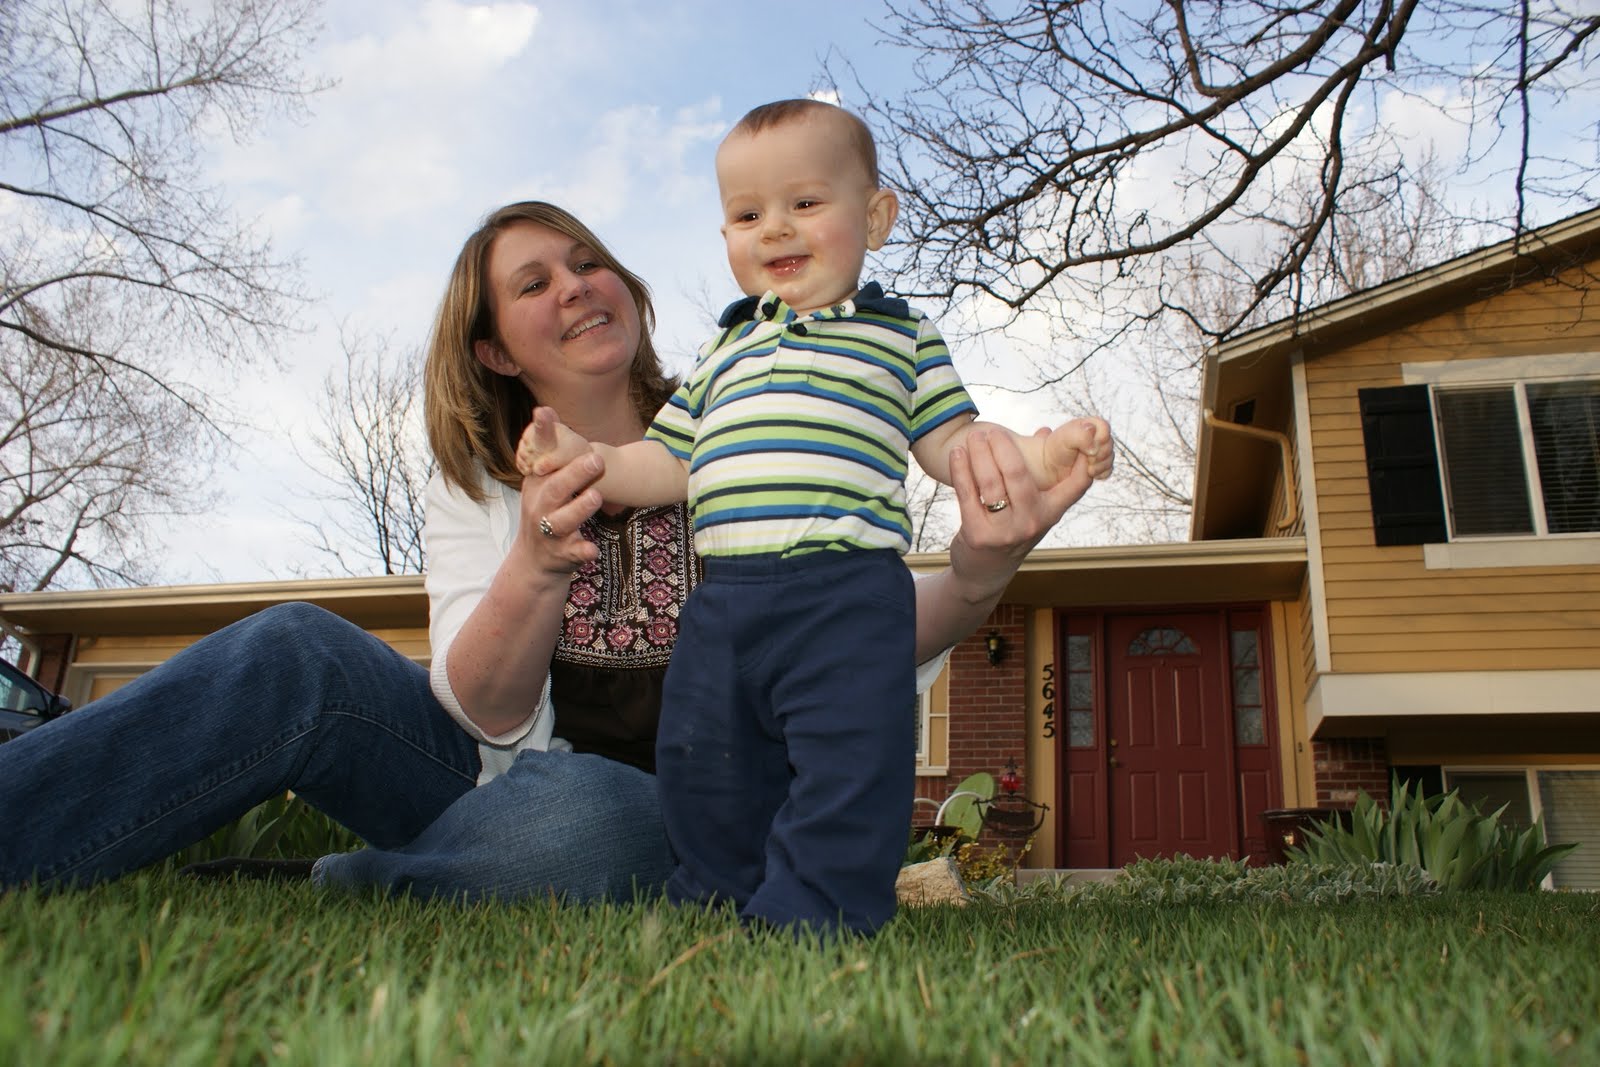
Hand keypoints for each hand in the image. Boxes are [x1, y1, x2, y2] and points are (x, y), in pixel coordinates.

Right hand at [515, 413, 605, 571]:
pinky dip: (583, 551)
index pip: (540, 456)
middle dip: (574, 474)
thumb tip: (545, 409)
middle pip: (555, 489)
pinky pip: (574, 553)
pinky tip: (593, 549)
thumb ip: (547, 451)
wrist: (534, 563)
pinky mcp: (563, 555)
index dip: (543, 434)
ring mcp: (551, 533)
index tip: (544, 411)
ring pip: (563, 521)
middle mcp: (540, 508)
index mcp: (537, 487)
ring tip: (596, 496)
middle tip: (596, 459)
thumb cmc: (544, 513)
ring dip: (579, 508)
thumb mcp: (541, 484)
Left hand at [945, 424, 1113, 598]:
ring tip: (972, 438)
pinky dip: (961, 470)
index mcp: (1051, 512)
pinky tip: (957, 455)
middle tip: (991, 430)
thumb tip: (1044, 431)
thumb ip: (1040, 472)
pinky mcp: (978, 535)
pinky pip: (968, 494)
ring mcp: (1005, 531)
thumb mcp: (1032, 509)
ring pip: (991, 482)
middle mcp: (1032, 522)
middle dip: (1002, 446)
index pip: (1076, 484)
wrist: (986, 572)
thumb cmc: (1012, 529)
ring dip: (978, 454)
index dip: (1082, 458)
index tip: (1080, 432)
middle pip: (1018, 473)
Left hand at [1042, 416, 1113, 487]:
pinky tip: (1090, 473)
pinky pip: (1108, 470)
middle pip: (1109, 444)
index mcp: (1086, 425)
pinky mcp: (1098, 466)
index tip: (1087, 449)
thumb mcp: (1064, 438)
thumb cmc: (1055, 450)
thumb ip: (1081, 436)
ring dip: (1099, 465)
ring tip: (1086, 468)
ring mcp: (1097, 452)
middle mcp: (1094, 437)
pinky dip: (1101, 474)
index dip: (1099, 439)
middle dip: (1099, 454)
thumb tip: (1095, 445)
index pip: (1104, 427)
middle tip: (1086, 459)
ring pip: (1110, 458)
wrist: (1048, 469)